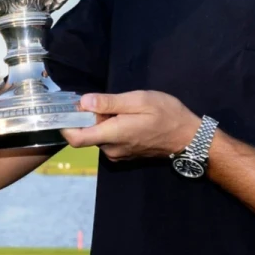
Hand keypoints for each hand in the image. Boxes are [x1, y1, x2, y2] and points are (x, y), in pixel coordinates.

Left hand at [61, 91, 201, 161]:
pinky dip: (110, 128)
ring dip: (101, 122)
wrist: (188, 137)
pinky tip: (126, 117)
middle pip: (86, 134)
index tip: (67, 108)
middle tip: (103, 100)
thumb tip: (83, 102)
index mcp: (112, 135)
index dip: (65, 124)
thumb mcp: (138, 101)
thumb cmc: (166, 114)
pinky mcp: (125, 155)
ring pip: (98, 136)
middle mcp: (111, 149)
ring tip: (120, 107)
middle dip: (88, 117)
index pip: (75, 138)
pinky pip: (109, 140)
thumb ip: (109, 103)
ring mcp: (118, 154)